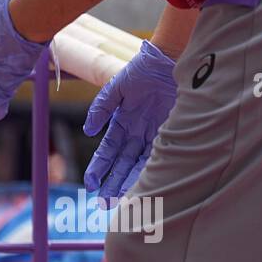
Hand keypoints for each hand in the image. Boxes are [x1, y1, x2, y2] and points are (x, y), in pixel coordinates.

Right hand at [83, 40, 176, 200]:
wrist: (173, 58)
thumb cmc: (143, 69)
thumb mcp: (117, 87)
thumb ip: (101, 108)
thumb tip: (87, 132)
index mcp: (121, 123)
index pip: (107, 152)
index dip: (99, 168)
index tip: (91, 184)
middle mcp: (137, 133)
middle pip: (122, 164)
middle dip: (113, 183)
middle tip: (105, 203)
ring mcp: (154, 134)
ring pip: (140, 164)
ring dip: (130, 183)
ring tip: (123, 201)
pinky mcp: (172, 132)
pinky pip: (160, 156)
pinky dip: (152, 171)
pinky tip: (146, 185)